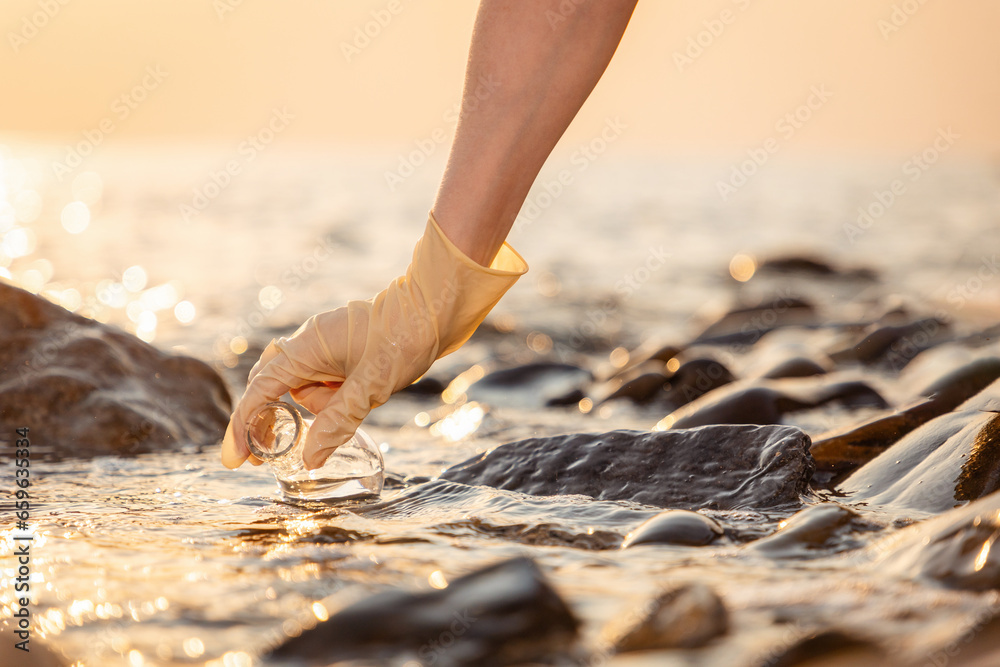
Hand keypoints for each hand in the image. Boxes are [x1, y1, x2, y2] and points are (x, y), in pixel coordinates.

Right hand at [221, 213, 526, 469]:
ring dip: (307, 410)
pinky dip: (322, 401)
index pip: (260, 391)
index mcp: (306, 348)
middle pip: (268, 388)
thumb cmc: (403, 339)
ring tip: (339, 412)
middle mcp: (306, 344)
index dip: (244, 427)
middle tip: (259, 461)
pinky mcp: (337, 352)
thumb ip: (337, 423)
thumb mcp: (371, 388)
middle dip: (263, 423)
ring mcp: (321, 346)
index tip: (236, 460)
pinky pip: (318, 382)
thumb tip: (310, 459)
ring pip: (297, 388)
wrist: (433, 308)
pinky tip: (345, 406)